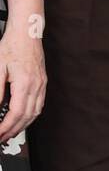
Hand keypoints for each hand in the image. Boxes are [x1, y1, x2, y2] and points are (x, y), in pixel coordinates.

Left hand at [0, 28, 45, 145]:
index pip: (16, 113)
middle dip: (13, 130)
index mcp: (25, 82)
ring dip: (23, 125)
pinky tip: (22, 118)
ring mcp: (42, 84)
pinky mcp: (42, 82)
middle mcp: (37, 85)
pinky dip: (30, 116)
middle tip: (1, 138)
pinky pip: (39, 105)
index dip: (6, 127)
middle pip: (27, 116)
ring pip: (35, 113)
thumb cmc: (12, 46)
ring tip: (10, 132)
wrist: (27, 32)